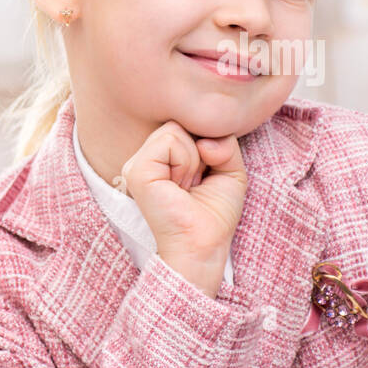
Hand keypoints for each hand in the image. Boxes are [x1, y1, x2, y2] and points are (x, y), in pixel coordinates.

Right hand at [118, 121, 247, 294]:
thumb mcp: (230, 169)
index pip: (187, 123)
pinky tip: (180, 186)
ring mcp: (137, 163)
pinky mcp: (137, 169)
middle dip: (201, 150)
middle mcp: (146, 158)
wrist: (204, 244)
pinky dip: (185, 161)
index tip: (207, 173)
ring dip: (194, 158)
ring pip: (175, 128)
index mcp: (163, 157)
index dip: (207, 143)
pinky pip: (169, 139)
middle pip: (181, 123)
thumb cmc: (215, 214)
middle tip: (196, 183)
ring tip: (187, 186)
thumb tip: (204, 137)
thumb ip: (224, 140)